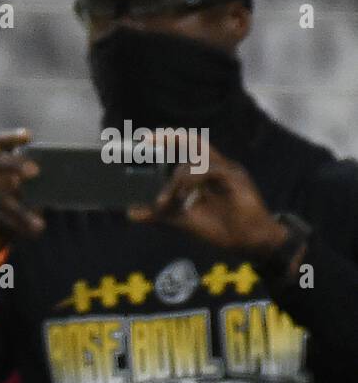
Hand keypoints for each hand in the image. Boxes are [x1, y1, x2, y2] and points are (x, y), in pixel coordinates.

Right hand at [0, 129, 44, 254]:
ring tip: (40, 226)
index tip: (28, 136)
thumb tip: (54, 189)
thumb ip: (29, 191)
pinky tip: (29, 235)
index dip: (13, 139)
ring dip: (20, 211)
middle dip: (15, 163)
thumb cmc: (3, 215)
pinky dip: (13, 228)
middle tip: (36, 171)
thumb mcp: (17, 200)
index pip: (0, 146)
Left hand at [128, 141, 287, 254]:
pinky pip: (210, 171)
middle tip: (147, 139)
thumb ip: (159, 214)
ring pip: (198, 159)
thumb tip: (131, 213)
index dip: (169, 141)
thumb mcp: (183, 221)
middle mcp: (218, 167)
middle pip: (195, 142)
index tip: (145, 139)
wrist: (251, 244)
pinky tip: (181, 197)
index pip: (187, 149)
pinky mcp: (237, 179)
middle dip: (170, 138)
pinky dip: (191, 182)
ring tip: (163, 201)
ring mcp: (229, 171)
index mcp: (207, 174)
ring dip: (175, 179)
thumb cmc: (222, 229)